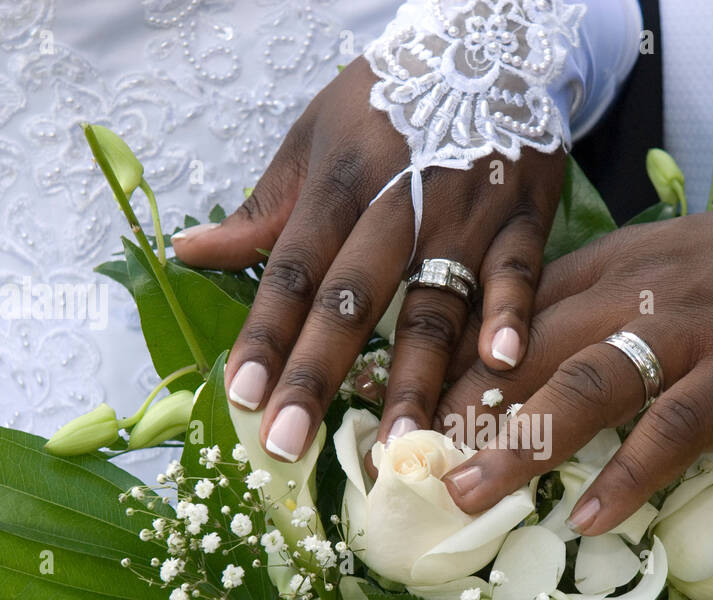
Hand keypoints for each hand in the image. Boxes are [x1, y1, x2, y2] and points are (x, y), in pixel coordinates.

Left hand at [172, 59, 565, 459]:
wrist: (484, 43)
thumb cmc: (387, 100)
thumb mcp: (313, 137)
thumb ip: (263, 206)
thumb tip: (189, 251)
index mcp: (339, 183)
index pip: (293, 271)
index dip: (265, 335)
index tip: (241, 396)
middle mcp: (398, 202)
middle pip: (352, 298)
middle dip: (318, 372)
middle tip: (290, 442)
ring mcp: (464, 212)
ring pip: (434, 301)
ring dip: (415, 376)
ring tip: (398, 443)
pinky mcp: (522, 216)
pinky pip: (517, 271)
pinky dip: (510, 313)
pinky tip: (501, 363)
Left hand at [435, 197, 712, 533]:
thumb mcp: (684, 267)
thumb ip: (614, 303)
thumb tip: (546, 365)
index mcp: (621, 262)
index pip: (513, 312)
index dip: (452, 363)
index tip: (403, 410)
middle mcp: (642, 289)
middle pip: (530, 348)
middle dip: (459, 408)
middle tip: (403, 464)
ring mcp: (694, 332)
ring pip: (585, 383)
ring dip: (519, 443)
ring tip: (468, 494)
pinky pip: (672, 429)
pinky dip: (627, 476)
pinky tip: (588, 520)